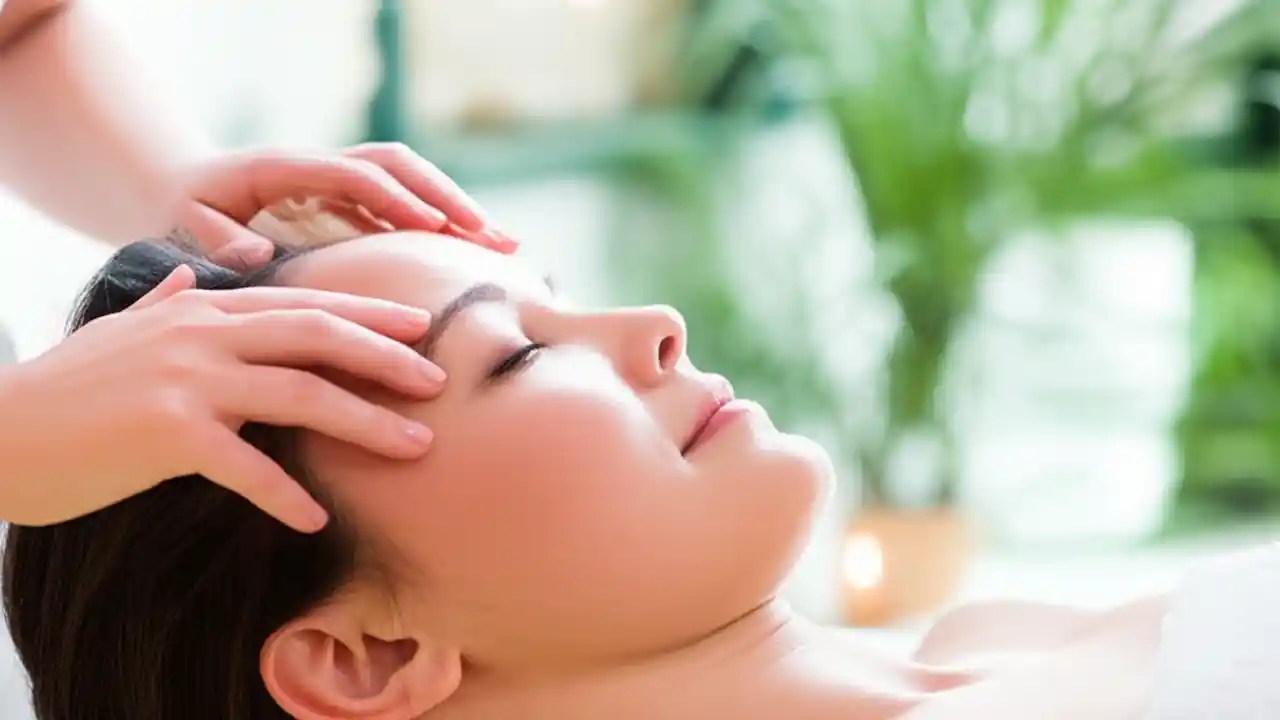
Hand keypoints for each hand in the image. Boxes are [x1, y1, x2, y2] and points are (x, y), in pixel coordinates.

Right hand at [0, 265, 444, 532]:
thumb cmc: (64, 387)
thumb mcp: (119, 330)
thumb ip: (162, 301)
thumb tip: (184, 279)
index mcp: (201, 308)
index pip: (303, 304)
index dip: (368, 313)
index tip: (421, 327)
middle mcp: (202, 334)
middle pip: (317, 337)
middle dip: (386, 359)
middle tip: (438, 383)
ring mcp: (185, 380)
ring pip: (299, 394)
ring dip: (365, 423)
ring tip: (415, 447)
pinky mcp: (165, 431)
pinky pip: (244, 467)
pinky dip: (283, 494)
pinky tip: (316, 520)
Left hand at [175, 143, 517, 266]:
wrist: (179, 192)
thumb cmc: (180, 213)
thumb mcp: (183, 225)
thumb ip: (214, 239)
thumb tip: (255, 256)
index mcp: (285, 167)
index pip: (355, 175)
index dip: (398, 200)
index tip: (436, 228)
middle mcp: (322, 167)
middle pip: (398, 167)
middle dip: (447, 198)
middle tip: (490, 237)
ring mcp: (340, 184)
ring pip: (411, 183)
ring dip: (457, 210)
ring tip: (503, 247)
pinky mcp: (350, 205)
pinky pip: (405, 209)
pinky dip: (442, 227)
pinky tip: (477, 255)